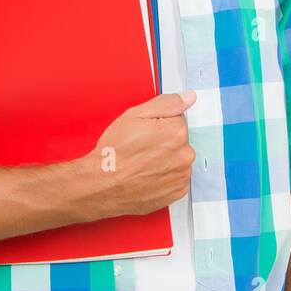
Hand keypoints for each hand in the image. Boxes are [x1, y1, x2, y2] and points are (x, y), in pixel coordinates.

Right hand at [82, 90, 196, 218]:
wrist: (102, 185)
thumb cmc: (115, 152)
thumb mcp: (134, 116)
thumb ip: (166, 104)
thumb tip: (189, 98)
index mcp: (177, 132)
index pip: (177, 119)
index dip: (159, 124)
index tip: (145, 132)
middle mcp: (184, 154)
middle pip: (179, 140)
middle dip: (164, 141)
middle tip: (141, 149)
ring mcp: (182, 175)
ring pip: (178, 159)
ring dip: (165, 160)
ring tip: (142, 164)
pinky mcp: (177, 192)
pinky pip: (176, 178)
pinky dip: (165, 176)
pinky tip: (148, 175)